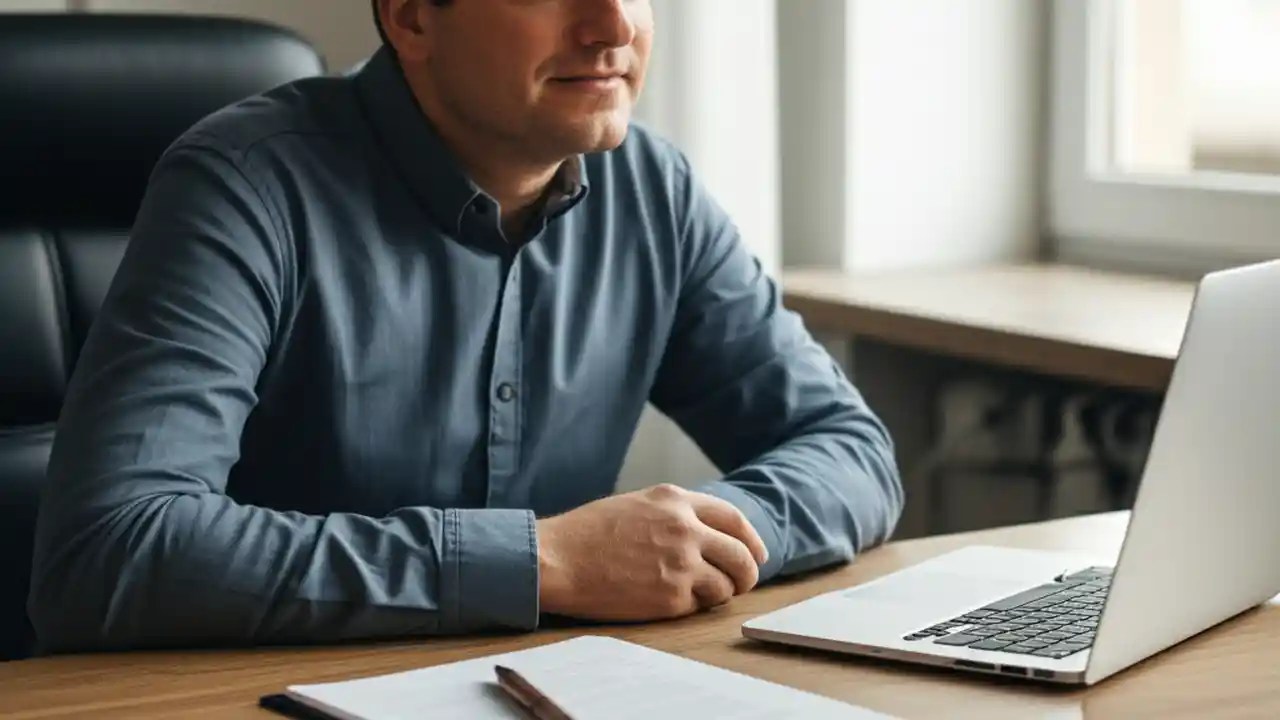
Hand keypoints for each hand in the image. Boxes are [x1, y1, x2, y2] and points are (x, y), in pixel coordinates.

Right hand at [535, 483, 768, 621]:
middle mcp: (685, 529)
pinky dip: (692, 607)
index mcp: (676, 500)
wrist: (557, 560)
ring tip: (698, 594)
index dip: (752, 541)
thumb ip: (674, 513)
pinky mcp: (670, 597)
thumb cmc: (587, 533)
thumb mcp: (637, 504)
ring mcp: (680, 564)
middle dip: (747, 574)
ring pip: (726, 586)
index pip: (734, 519)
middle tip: (740, 584)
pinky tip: (669, 600)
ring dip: (719, 593)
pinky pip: (699, 606)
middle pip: (741, 556)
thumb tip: (707, 533)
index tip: (757, 555)